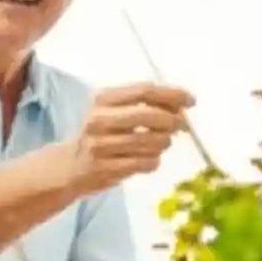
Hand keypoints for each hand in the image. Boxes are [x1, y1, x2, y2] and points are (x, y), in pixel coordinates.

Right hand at [67, 83, 194, 194]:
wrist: (70, 166)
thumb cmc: (101, 134)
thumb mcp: (115, 111)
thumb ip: (144, 105)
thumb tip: (182, 106)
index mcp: (103, 99)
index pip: (144, 91)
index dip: (172, 95)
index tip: (191, 100)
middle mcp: (99, 119)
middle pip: (148, 115)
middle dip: (172, 120)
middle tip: (182, 126)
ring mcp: (100, 145)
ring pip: (150, 141)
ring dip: (164, 142)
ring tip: (161, 143)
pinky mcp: (105, 168)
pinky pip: (145, 163)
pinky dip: (154, 160)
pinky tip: (149, 158)